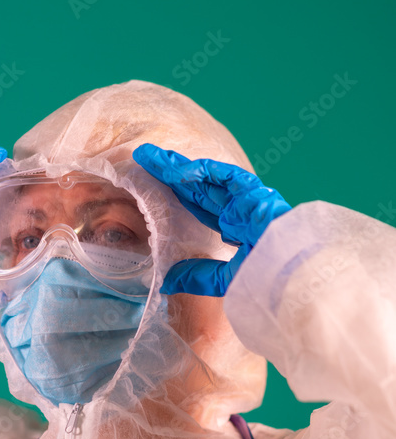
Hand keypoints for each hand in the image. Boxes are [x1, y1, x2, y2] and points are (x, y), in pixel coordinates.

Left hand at [132, 143, 290, 296]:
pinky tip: (176, 170)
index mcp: (236, 228)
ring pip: (204, 177)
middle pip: (196, 187)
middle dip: (170, 174)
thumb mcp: (223, 280)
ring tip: (149, 155)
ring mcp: (246, 199)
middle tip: (145, 160)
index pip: (200, 207)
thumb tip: (166, 283)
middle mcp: (239, 209)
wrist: (293, 275)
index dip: (177, 194)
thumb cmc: (267, 280)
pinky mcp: (253, 192)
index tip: (154, 187)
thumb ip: (196, 277)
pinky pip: (223, 176)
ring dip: (177, 166)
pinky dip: (200, 171)